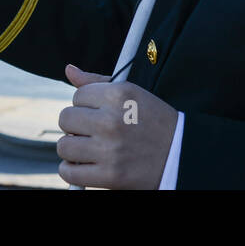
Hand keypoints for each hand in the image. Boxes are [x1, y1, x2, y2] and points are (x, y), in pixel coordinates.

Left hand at [56, 64, 178, 189]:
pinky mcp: (109, 175)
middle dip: (76, 125)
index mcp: (119, 95)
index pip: (78, 95)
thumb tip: (69, 70)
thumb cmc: (154, 122)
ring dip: (72, 149)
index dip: (85, 105)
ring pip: (64, 146)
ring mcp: (109, 149)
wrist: (180, 154)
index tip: (97, 113)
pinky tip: (85, 165)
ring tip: (88, 149)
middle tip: (91, 131)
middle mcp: (112, 120)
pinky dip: (72, 170)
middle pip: (66, 118)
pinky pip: (69, 172)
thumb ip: (98, 82)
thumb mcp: (133, 94)